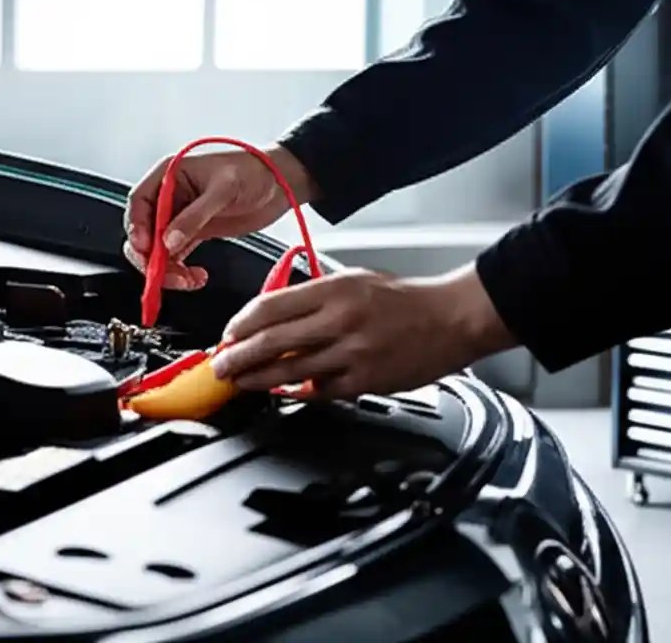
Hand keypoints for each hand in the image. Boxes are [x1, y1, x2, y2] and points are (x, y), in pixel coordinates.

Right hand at [123, 143, 315, 289]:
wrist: (282, 181)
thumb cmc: (255, 170)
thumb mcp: (224, 189)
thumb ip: (195, 217)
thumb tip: (169, 242)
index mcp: (169, 174)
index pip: (139, 201)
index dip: (136, 226)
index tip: (144, 248)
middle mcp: (171, 196)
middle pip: (144, 230)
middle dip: (149, 255)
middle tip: (162, 273)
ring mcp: (181, 216)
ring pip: (158, 248)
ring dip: (167, 269)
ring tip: (188, 280)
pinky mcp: (195, 233)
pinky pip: (176, 257)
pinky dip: (181, 272)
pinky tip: (196, 278)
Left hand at [210, 264, 516, 397]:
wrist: (450, 319)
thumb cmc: (403, 299)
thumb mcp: (353, 279)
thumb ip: (313, 296)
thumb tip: (272, 315)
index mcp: (334, 290)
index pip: (270, 307)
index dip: (240, 324)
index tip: (228, 335)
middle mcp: (340, 320)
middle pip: (271, 342)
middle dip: (237, 357)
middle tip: (220, 366)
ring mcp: (352, 353)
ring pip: (289, 371)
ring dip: (258, 379)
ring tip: (241, 382)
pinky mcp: (364, 381)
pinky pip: (319, 390)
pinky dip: (297, 391)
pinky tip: (283, 391)